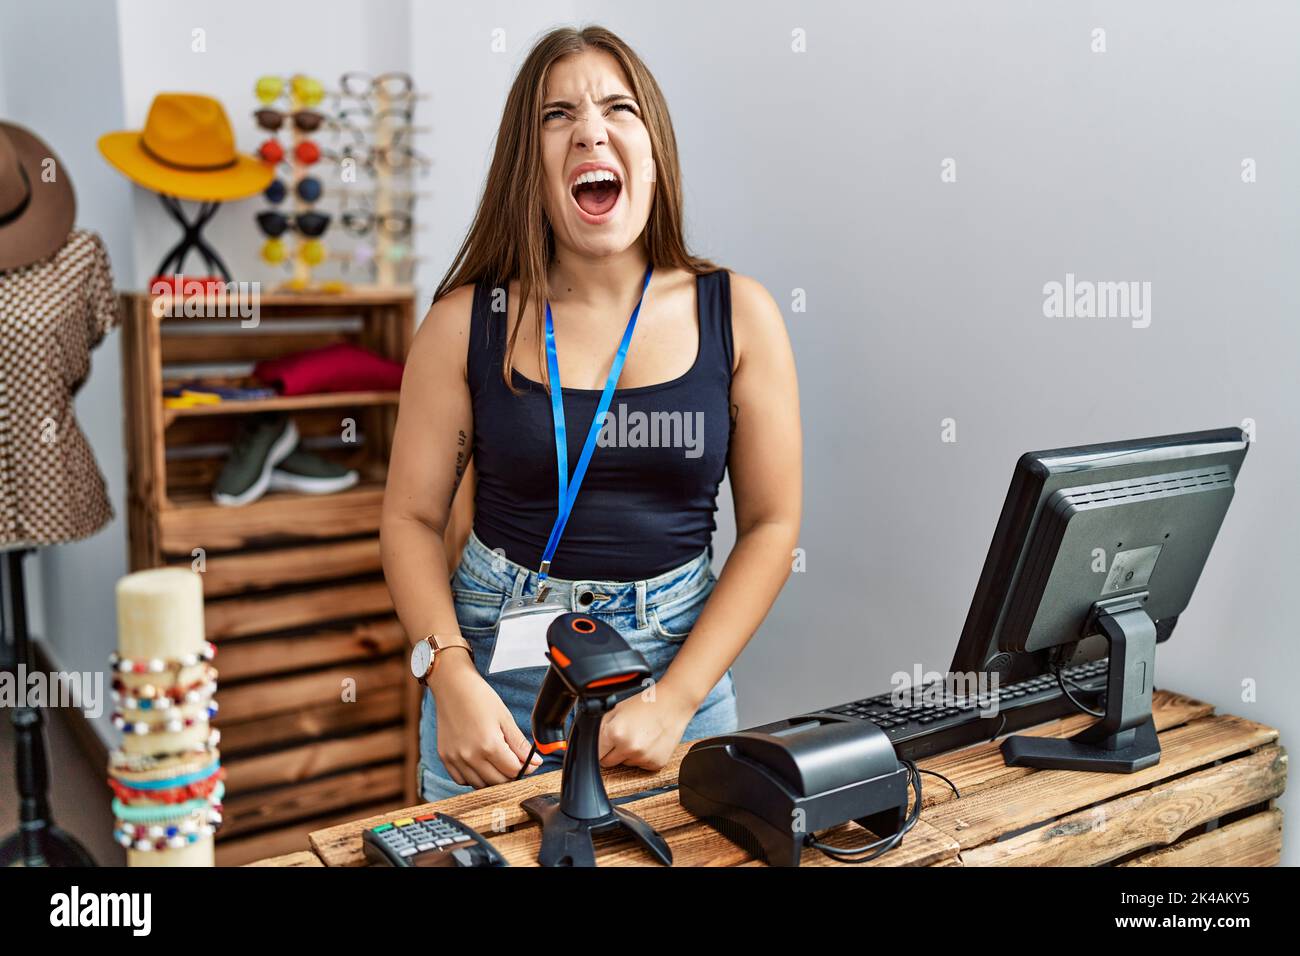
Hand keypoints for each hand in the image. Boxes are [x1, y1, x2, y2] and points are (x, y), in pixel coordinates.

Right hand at [430, 653, 541, 787]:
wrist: (452, 685)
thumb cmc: (480, 697)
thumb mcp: (505, 718)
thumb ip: (519, 744)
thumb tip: (536, 763)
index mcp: (489, 745)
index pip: (513, 771)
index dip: (525, 769)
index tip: (529, 763)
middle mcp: (470, 756)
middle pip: (497, 781)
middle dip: (510, 775)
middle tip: (514, 763)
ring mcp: (455, 758)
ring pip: (479, 784)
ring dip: (492, 779)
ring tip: (497, 763)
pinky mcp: (445, 757)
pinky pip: (461, 780)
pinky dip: (473, 777)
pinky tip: (480, 764)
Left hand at [598, 682, 695, 770]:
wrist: (674, 703)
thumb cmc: (646, 703)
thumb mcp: (616, 709)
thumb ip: (600, 727)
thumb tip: (587, 741)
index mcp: (615, 732)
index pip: (594, 754)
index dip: (597, 747)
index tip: (602, 744)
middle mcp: (629, 748)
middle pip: (607, 763)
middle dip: (610, 751)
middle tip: (622, 736)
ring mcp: (643, 757)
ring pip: (625, 764)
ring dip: (627, 754)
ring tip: (639, 735)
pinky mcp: (656, 764)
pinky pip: (640, 765)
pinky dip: (642, 756)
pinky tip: (649, 741)